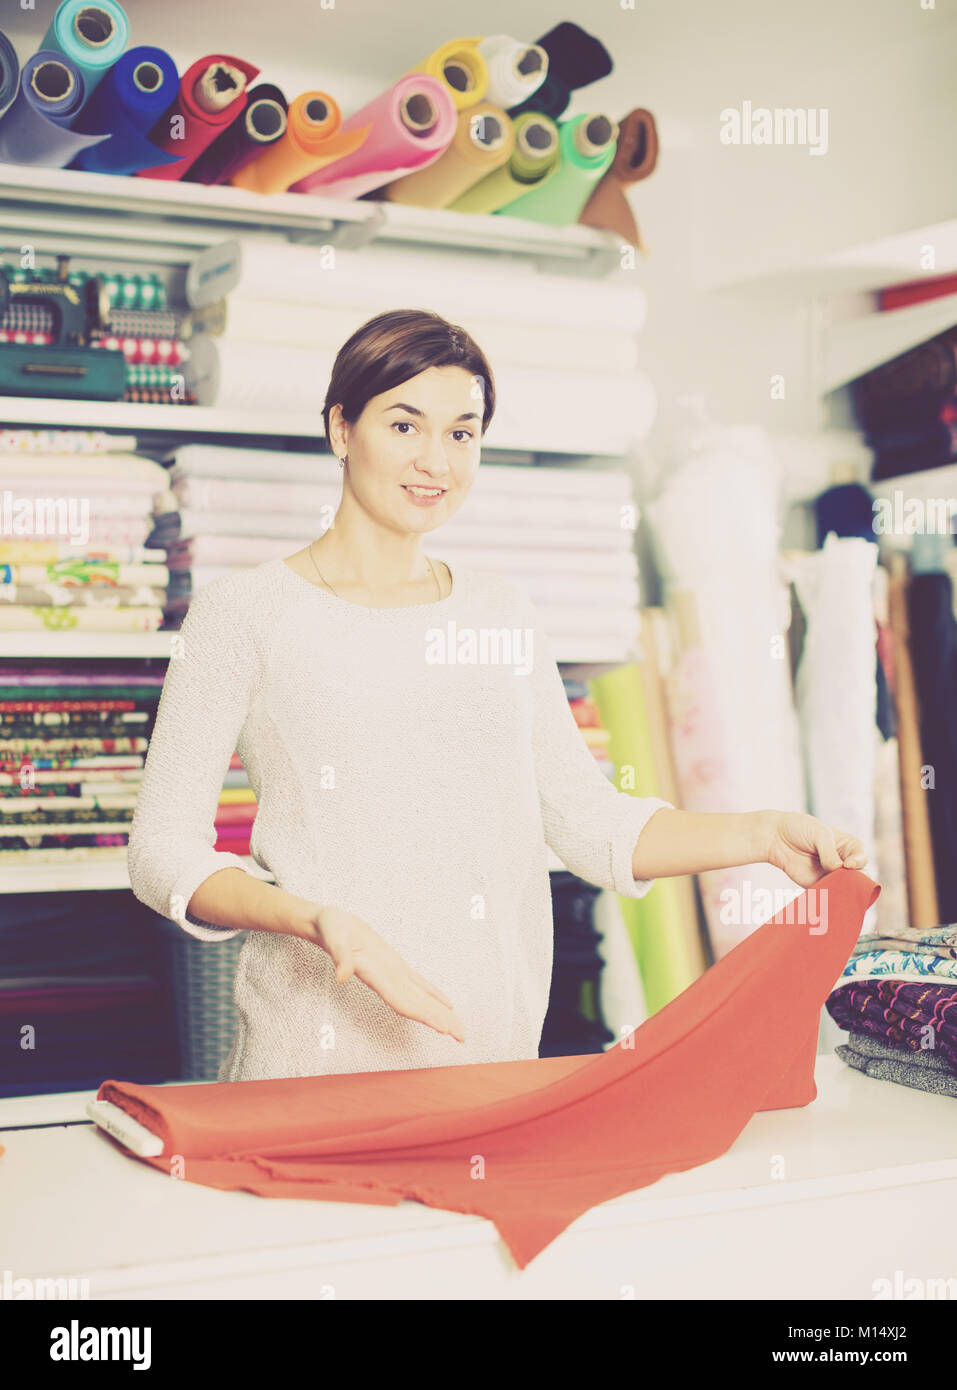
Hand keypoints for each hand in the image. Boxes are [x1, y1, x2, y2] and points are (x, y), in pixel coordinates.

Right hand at [298, 905, 466, 1043]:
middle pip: (417, 1006)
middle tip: (462, 1037)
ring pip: (420, 998)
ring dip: (440, 1013)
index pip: (403, 1001)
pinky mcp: (395, 965)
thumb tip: (342, 977)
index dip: (423, 1015)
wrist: (328, 924)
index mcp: (375, 977)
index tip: (442, 1028)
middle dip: (439, 1021)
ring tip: (459, 1029)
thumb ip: (341, 957)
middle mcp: (386, 981)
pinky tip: (447, 1004)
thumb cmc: (331, 930)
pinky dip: (434, 994)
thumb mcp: (335, 939)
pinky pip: (418, 983)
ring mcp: (392, 974)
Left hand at [758, 810, 867, 888]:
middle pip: (858, 876)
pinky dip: (830, 896)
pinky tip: (827, 896)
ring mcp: (832, 875)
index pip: (861, 857)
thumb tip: (837, 869)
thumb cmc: (799, 829)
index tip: (848, 864)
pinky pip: (828, 893)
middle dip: (856, 881)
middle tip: (849, 883)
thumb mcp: (819, 833)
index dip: (858, 862)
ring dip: (843, 891)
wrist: (776, 837)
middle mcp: (843, 861)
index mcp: (848, 846)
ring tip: (837, 890)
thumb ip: (830, 852)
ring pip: (845, 888)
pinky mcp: (819, 884)